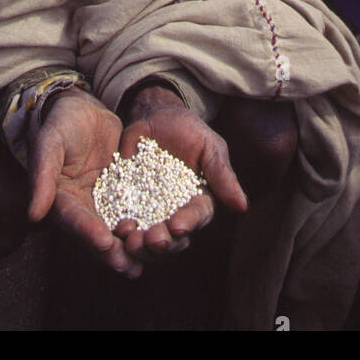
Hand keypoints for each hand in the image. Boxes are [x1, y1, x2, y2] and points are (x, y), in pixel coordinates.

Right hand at [27, 88, 139, 277]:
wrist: (82, 107)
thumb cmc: (60, 123)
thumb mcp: (49, 144)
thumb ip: (42, 177)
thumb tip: (33, 214)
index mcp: (60, 199)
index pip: (73, 220)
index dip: (88, 233)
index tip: (104, 242)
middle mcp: (82, 206)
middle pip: (97, 234)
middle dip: (113, 252)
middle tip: (131, 264)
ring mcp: (103, 201)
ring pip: (117, 229)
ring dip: (131, 245)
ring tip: (147, 258)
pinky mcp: (122, 192)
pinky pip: (134, 210)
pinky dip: (145, 225)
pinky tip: (162, 234)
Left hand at [116, 85, 246, 261]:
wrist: (156, 115)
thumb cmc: (189, 130)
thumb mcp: (209, 147)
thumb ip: (222, 176)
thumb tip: (243, 206)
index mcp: (199, 202)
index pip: (196, 218)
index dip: (187, 224)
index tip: (177, 226)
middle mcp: (176, 213)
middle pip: (171, 237)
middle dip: (162, 242)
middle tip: (152, 240)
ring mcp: (151, 211)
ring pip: (147, 237)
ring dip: (141, 244)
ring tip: (131, 240)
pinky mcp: (128, 204)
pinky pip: (125, 222)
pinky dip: (120, 230)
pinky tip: (116, 229)